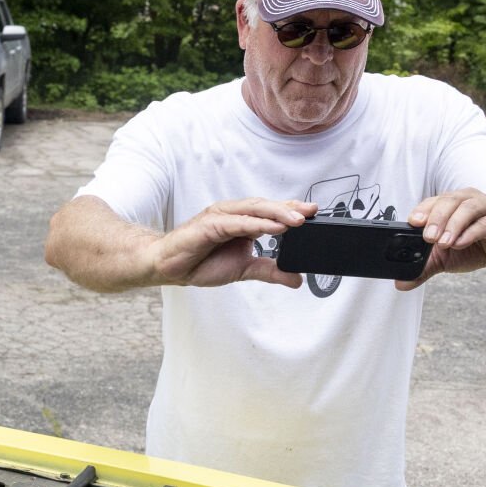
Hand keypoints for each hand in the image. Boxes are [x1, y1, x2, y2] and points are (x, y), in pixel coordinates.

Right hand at [147, 198, 316, 287]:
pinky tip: (271, 227)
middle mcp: (233, 213)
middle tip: (311, 212)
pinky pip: (236, 222)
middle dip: (289, 209)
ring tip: (297, 220)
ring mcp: (221, 216)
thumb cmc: (201, 263)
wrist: (170, 267)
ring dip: (276, 214)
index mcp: (242, 221)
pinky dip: (256, 224)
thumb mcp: (245, 269)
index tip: (315, 213)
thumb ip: (270, 271)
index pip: (271, 212)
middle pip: (266, 206)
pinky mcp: (209, 224)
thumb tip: (296, 279)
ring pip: (253, 210)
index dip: (292, 211)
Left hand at [397, 188, 485, 290]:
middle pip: (451, 201)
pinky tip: (461, 243)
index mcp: (453, 205)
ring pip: (470, 208)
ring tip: (443, 242)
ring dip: (454, 224)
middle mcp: (471, 202)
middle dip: (437, 218)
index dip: (424, 209)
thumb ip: (424, 268)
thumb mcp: (445, 259)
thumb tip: (400, 284)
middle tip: (428, 237)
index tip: (413, 222)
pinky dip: (472, 232)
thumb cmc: (475, 248)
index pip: (436, 201)